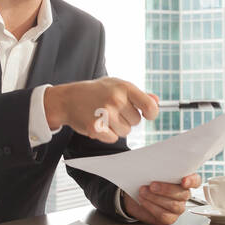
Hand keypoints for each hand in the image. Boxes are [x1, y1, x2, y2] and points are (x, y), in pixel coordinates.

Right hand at [45, 77, 159, 143]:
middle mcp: (116, 99)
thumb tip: (156, 101)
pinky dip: (107, 135)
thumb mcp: (116, 85)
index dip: (151, 113)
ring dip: (117, 127)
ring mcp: (105, 114)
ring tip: (105, 116)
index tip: (147, 114)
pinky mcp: (96, 128)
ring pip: (125, 131)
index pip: (150, 106)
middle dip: (127, 118)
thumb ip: (138, 95)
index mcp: (124, 87)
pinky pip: (113, 139)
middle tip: (113, 110)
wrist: (68, 99)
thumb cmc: (96, 91)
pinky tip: (99, 124)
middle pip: (136, 121)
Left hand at [125, 174, 200, 224]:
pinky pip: (164, 215)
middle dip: (166, 189)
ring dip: (156, 198)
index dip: (192, 181)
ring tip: (143, 192)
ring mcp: (178, 207)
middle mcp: (183, 194)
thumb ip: (160, 169)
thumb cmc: (149, 181)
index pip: (196, 181)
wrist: (139, 195)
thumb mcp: (154, 172)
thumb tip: (154, 164)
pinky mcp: (169, 218)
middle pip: (184, 194)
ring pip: (174, 206)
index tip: (184, 181)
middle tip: (152, 185)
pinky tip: (144, 200)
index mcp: (185, 180)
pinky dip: (152, 207)